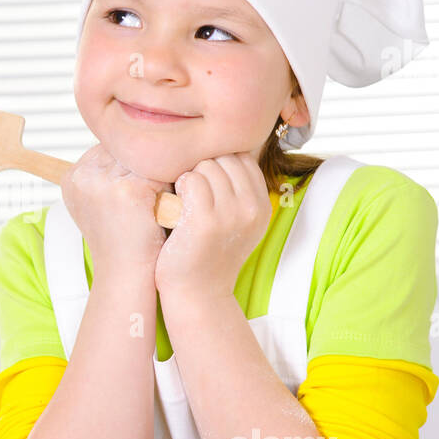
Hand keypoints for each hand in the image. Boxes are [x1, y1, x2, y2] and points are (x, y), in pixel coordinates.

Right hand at [61, 143, 172, 278]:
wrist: (124, 274)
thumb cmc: (117, 240)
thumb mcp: (96, 204)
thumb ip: (102, 175)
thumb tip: (125, 146)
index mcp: (71, 177)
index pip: (108, 150)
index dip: (126, 167)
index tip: (134, 190)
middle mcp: (82, 176)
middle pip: (124, 152)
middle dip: (140, 169)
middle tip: (147, 197)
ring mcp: (103, 182)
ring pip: (142, 160)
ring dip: (155, 177)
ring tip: (155, 203)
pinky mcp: (128, 191)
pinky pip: (158, 173)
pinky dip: (165, 189)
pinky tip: (162, 207)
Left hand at [155, 153, 269, 300]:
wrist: (197, 294)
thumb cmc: (208, 253)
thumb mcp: (236, 222)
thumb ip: (237, 189)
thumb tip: (224, 144)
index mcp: (262, 206)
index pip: (243, 157)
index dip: (218, 163)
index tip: (205, 184)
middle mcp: (253, 209)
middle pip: (224, 157)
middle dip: (203, 168)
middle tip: (191, 194)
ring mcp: (231, 215)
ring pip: (207, 165)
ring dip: (189, 178)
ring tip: (184, 201)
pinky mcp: (205, 222)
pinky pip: (190, 180)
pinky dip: (178, 188)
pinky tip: (175, 206)